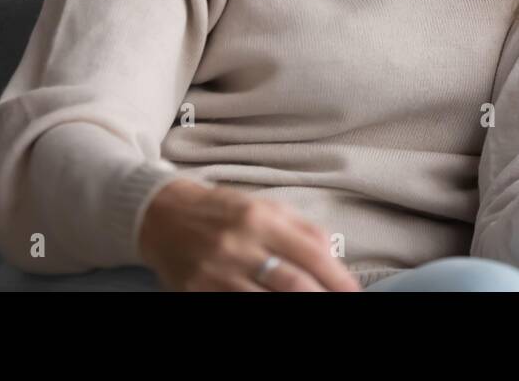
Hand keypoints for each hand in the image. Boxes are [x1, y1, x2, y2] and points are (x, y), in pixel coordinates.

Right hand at [138, 178, 361, 291]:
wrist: (163, 216)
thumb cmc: (223, 210)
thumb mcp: (266, 207)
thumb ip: (303, 229)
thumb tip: (333, 257)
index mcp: (262, 219)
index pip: (311, 254)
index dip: (338, 279)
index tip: (354, 294)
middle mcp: (240, 245)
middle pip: (293, 284)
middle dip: (322, 299)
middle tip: (340, 307)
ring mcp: (217, 273)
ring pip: (266, 302)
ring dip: (295, 309)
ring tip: (316, 310)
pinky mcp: (198, 292)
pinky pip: (237, 308)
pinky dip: (259, 311)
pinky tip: (275, 311)